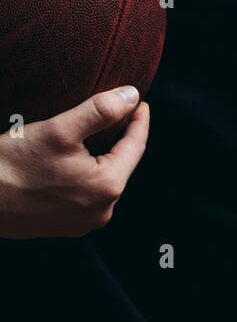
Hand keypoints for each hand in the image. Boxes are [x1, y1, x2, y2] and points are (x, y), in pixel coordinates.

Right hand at [0, 87, 149, 239]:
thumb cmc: (13, 164)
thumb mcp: (60, 129)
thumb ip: (101, 110)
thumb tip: (131, 95)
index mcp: (107, 187)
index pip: (136, 146)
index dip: (139, 120)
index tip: (139, 101)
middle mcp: (102, 212)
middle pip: (121, 164)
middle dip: (121, 138)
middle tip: (118, 111)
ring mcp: (83, 223)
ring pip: (103, 180)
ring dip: (103, 156)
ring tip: (98, 133)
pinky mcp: (65, 226)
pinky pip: (86, 194)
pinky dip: (86, 174)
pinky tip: (75, 159)